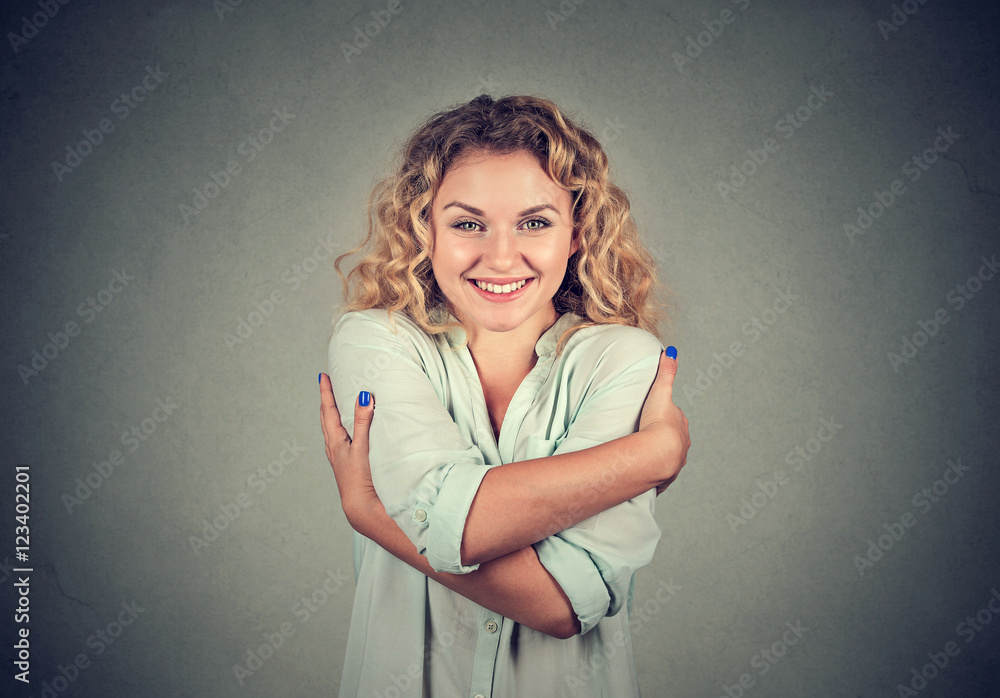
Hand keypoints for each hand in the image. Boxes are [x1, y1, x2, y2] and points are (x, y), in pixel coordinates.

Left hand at [318, 374, 379, 529]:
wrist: (360, 506)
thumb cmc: (360, 477)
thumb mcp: (363, 446)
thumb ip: (363, 421)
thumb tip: (363, 396)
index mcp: (335, 440)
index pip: (329, 410)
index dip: (326, 392)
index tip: (323, 376)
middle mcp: (333, 447)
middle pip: (326, 418)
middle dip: (326, 400)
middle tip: (325, 385)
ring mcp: (337, 456)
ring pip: (330, 429)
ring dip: (330, 414)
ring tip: (332, 404)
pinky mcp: (344, 464)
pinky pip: (337, 439)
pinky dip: (338, 428)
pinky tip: (343, 433)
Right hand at [638, 349, 690, 493]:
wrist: (656, 454)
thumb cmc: (657, 423)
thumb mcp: (661, 392)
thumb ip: (666, 372)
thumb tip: (671, 351)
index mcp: (681, 424)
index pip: (676, 418)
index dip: (667, 416)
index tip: (656, 416)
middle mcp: (683, 443)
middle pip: (675, 438)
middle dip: (665, 437)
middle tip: (649, 435)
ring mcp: (676, 462)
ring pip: (669, 457)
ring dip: (660, 456)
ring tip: (646, 455)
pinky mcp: (665, 477)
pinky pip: (660, 475)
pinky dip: (655, 474)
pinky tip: (647, 474)